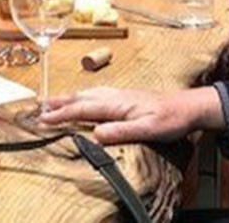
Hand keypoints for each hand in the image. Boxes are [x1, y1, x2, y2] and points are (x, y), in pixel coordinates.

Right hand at [39, 86, 224, 144]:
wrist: (189, 107)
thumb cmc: (171, 119)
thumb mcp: (148, 129)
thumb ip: (121, 131)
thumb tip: (95, 134)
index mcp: (116, 103)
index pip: (82, 108)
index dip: (61, 114)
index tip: (43, 119)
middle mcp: (114, 96)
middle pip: (79, 98)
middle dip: (58, 103)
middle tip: (39, 109)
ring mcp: (119, 94)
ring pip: (86, 94)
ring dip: (67, 99)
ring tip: (53, 103)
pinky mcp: (124, 97)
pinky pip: (95, 94)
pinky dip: (81, 97)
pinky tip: (82, 98)